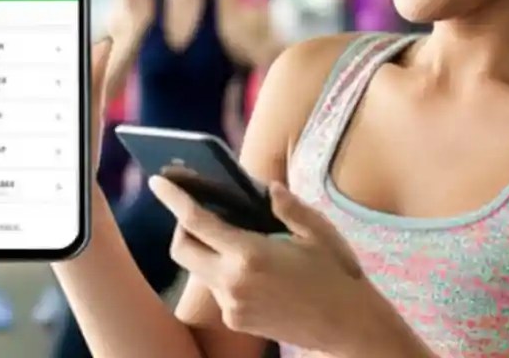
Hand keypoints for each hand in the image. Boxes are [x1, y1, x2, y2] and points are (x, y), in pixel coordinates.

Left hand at [148, 178, 374, 352]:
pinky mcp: (237, 321)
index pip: (195, 221)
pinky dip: (226, 273)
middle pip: (182, 249)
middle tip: (199, 212)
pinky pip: (219, 289)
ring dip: (208, 251)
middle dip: (182, 228)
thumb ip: (287, 206)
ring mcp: (232, 306)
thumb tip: (266, 188)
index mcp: (250, 254)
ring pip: (200, 270)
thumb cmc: (337, 275)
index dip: (173, 198)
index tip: (157, 181)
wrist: (351, 328)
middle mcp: (233, 283)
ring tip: (235, 238)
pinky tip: (253, 268)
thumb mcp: (318, 231)